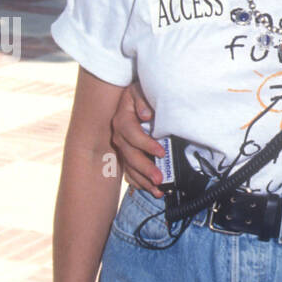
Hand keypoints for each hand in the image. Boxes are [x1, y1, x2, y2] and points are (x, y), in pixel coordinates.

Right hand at [110, 80, 164, 194]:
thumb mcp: (140, 90)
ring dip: (143, 180)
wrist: (135, 96)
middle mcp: (120, 135)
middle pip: (130, 155)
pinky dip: (140, 183)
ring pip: (130, 167)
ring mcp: (123, 147)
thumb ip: (142, 100)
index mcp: (122, 119)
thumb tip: (146, 114)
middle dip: (145, 168)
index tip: (161, 152)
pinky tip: (151, 191)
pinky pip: (130, 172)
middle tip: (159, 178)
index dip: (145, 144)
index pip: (132, 134)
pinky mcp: (127, 155)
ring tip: (158, 190)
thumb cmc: (141, 92)